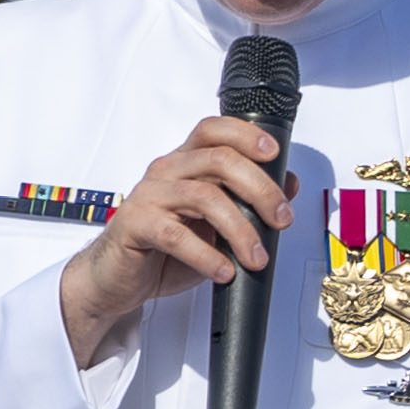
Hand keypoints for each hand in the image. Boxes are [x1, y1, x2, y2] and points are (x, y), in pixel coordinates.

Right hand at [54, 113, 298, 370]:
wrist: (120, 278)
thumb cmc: (168, 247)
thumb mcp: (218, 224)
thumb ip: (250, 201)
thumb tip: (289, 182)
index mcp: (186, 163)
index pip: (213, 130)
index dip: (245, 134)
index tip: (273, 154)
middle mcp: (167, 171)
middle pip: (219, 160)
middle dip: (260, 190)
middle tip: (282, 221)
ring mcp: (148, 196)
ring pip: (204, 197)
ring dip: (241, 230)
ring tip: (256, 259)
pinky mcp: (134, 225)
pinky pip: (176, 235)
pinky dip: (207, 256)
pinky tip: (224, 272)